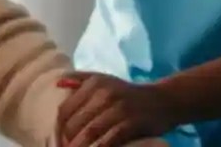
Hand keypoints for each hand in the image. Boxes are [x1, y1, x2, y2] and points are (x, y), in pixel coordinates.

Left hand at [55, 72, 179, 146]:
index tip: (58, 138)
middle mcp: (104, 94)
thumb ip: (80, 80)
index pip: (65, 109)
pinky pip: (109, 140)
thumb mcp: (104, 81)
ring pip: (89, 133)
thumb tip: (58, 82)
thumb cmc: (127, 94)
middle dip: (67, 141)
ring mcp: (119, 109)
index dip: (58, 127)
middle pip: (75, 123)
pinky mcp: (131, 123)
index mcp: (94, 84)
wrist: (162, 100)